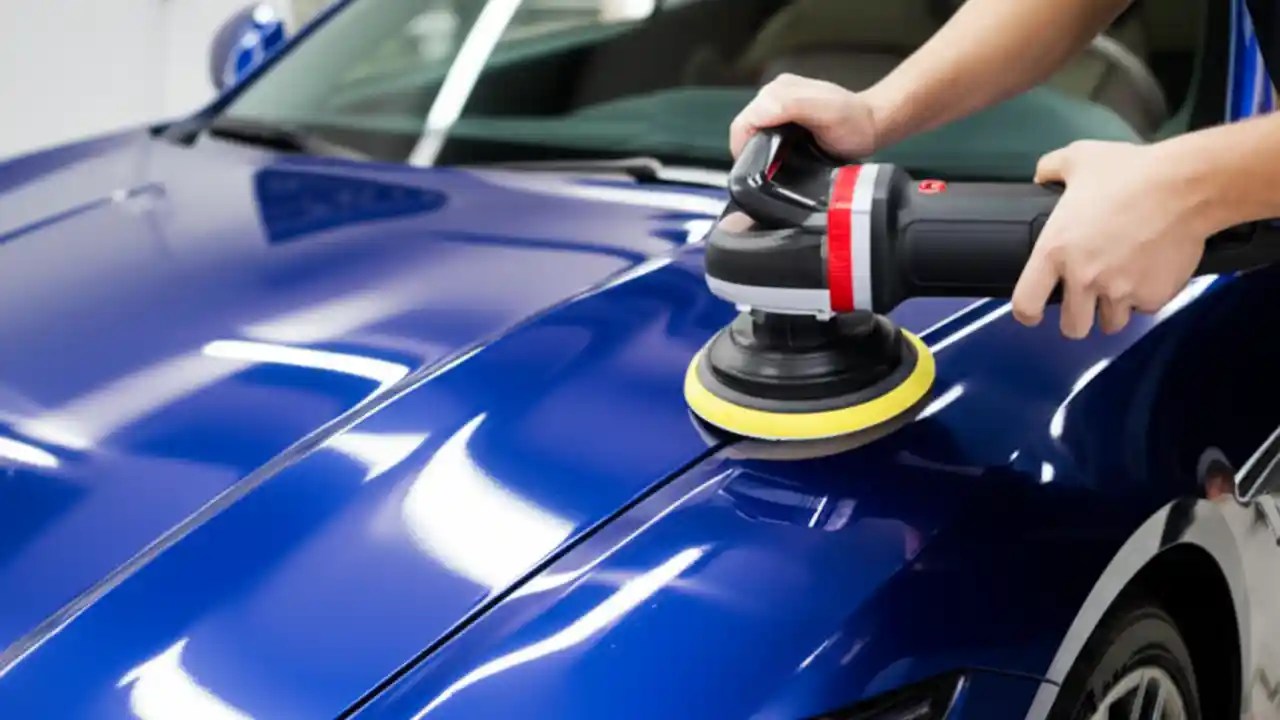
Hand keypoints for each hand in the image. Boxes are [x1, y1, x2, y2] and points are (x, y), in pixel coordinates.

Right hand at [729, 74, 879, 159]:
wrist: (873, 123)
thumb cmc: (853, 123)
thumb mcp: (824, 111)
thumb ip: (788, 107)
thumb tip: (754, 120)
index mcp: (777, 91)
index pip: (744, 122)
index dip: (743, 149)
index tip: (755, 173)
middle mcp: (773, 92)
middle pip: (746, 126)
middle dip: (750, 150)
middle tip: (765, 173)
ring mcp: (777, 102)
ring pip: (752, 131)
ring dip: (757, 150)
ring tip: (772, 168)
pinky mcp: (782, 112)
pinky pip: (763, 131)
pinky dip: (766, 146)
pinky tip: (780, 157)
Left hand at [1012, 140, 1211, 337]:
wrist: (1186, 185)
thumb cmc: (1128, 171)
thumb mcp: (1079, 158)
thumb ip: (1051, 168)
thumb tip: (1040, 176)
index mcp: (1054, 252)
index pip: (1025, 304)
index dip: (1027, 312)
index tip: (1034, 312)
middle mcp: (1083, 279)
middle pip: (1073, 327)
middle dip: (1078, 318)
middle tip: (1087, 301)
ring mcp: (1120, 292)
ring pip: (1111, 324)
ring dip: (1112, 311)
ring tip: (1119, 287)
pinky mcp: (1154, 296)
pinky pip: (1145, 308)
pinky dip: (1146, 297)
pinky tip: (1149, 274)